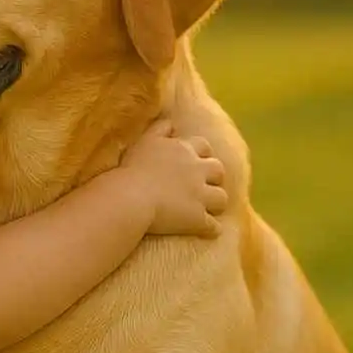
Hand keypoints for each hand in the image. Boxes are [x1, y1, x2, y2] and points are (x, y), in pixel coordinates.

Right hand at [120, 120, 226, 237]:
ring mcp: (200, 196)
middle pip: (218, 171)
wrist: (131, 197)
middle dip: (214, 177)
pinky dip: (210, 228)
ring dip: (215, 203)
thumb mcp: (145, 141)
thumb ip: (160, 128)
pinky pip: (213, 226)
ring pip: (221, 198)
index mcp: (184, 150)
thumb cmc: (132, 168)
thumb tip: (171, 122)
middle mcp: (197, 170)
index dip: (201, 154)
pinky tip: (206, 230)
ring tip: (208, 209)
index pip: (203, 146)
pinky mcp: (197, 219)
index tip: (194, 160)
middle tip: (203, 185)